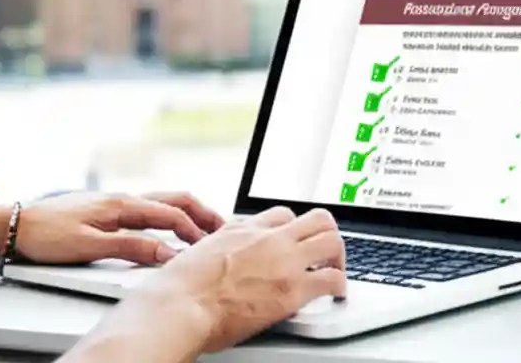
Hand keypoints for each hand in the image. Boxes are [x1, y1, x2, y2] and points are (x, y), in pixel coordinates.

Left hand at [14, 192, 225, 266]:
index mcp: (122, 205)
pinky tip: (170, 229)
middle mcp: (122, 199)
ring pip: (162, 202)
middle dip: (202, 213)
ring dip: (187, 213)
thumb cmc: (46, 235)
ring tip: (204, 229)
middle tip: (223, 228)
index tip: (210, 248)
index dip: (194, 232)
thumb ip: (131, 248)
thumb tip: (166, 254)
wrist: (14, 225)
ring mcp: (116, 203)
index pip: (170, 216)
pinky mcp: (107, 211)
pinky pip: (148, 209)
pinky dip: (169, 216)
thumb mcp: (90, 246)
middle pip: (174, 200)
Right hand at [132, 207, 346, 352]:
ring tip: (335, 270)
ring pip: (332, 240)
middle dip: (326, 234)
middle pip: (317, 218)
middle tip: (325, 252)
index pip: (283, 214)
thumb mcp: (201, 250)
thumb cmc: (181, 287)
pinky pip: (332, 279)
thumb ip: (222, 244)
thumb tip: (224, 247)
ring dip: (338, 256)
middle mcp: (269, 239)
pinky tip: (336, 293)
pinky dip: (339, 286)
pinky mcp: (293, 290)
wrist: (181, 306)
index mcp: (244, 229)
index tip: (295, 242)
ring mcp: (284, 262)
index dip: (292, 229)